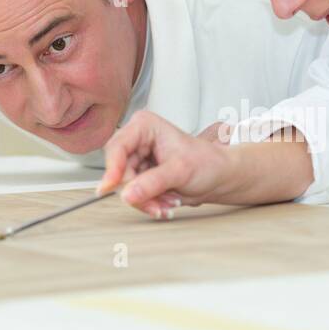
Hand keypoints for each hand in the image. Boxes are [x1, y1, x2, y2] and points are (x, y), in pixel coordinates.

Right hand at [99, 111, 233, 216]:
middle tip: (159, 202)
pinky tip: (166, 201)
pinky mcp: (140, 176)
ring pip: (125, 187)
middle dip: (139, 192)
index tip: (110, 187)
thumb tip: (128, 193)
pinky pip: (133, 195)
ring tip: (169, 200)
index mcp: (145, 127)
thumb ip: (153, 182)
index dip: (112, 169)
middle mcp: (137, 141)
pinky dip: (150, 203)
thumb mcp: (181, 171)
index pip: (118, 147)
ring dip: (147, 200)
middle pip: (119, 171)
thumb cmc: (207, 163)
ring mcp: (138, 160)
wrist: (218, 176)